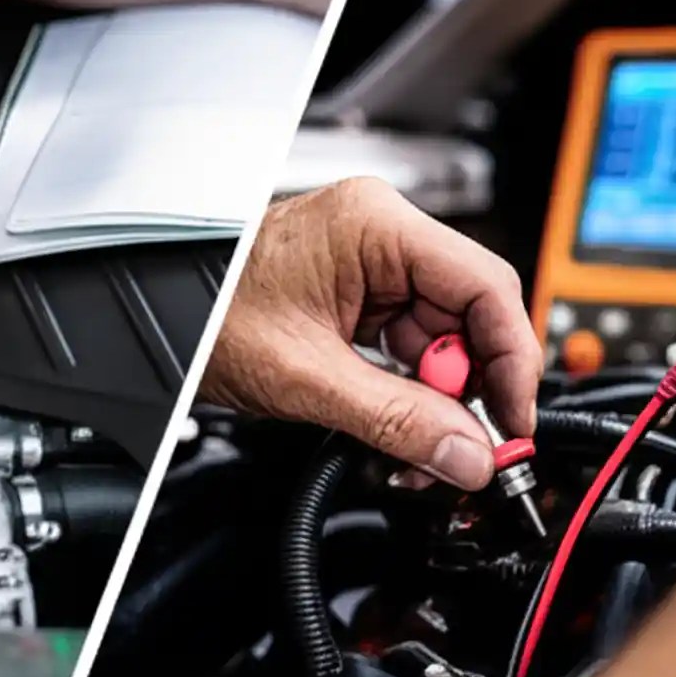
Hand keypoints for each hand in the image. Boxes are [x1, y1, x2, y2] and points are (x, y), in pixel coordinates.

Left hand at [200, 178, 541, 489]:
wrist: (163, 319)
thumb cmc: (208, 317)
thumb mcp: (308, 377)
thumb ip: (397, 418)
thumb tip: (466, 451)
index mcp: (375, 225)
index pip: (484, 285)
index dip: (510, 359)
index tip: (512, 419)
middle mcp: (380, 234)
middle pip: (467, 316)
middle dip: (468, 391)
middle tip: (465, 448)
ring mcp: (369, 264)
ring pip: (440, 338)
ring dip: (439, 400)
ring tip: (421, 449)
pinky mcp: (356, 295)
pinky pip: (407, 345)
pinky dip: (410, 392)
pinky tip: (400, 427)